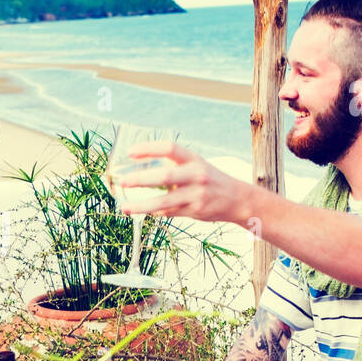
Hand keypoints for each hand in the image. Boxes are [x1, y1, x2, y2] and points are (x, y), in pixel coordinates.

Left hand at [124, 142, 247, 223]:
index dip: (149, 148)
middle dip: (141, 179)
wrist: (238, 199)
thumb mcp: (196, 165)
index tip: (130, 152)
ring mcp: (196, 195)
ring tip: (124, 207)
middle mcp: (196, 175)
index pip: (170, 148)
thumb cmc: (210, 180)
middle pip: (165, 176)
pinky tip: (144, 211)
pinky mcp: (195, 211)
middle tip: (123, 182)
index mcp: (194, 159)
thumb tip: (140, 168)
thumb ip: (174, 166)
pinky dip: (154, 212)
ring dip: (141, 205)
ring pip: (164, 201)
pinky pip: (169, 213)